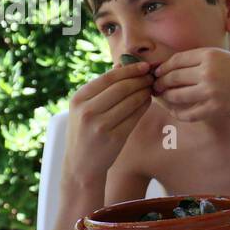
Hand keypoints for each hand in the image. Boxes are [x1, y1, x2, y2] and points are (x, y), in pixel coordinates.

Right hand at [64, 60, 153, 179]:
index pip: (109, 77)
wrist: (80, 164)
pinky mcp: (113, 138)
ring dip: (145, 92)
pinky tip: (148, 101)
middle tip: (152, 77)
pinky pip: (135, 117)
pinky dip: (144, 106)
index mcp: (78, 99)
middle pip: (122, 88)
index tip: (144, 66)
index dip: (130, 70)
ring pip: (130, 101)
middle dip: (140, 80)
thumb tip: (122, 64)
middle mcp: (87, 111)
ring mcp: (100, 125)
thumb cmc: (85, 131)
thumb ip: (102, 87)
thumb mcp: (84, 107)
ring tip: (151, 88)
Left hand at [152, 47, 229, 121]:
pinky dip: (178, 113)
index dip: (163, 67)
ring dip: (166, 97)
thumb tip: (172, 66)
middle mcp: (207, 72)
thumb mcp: (221, 55)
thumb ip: (199, 59)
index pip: (176, 60)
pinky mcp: (215, 108)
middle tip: (156, 85)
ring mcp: (210, 91)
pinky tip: (174, 111)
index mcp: (208, 55)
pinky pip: (189, 113)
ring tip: (162, 96)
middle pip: (173, 77)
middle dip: (160, 82)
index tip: (157, 72)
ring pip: (176, 95)